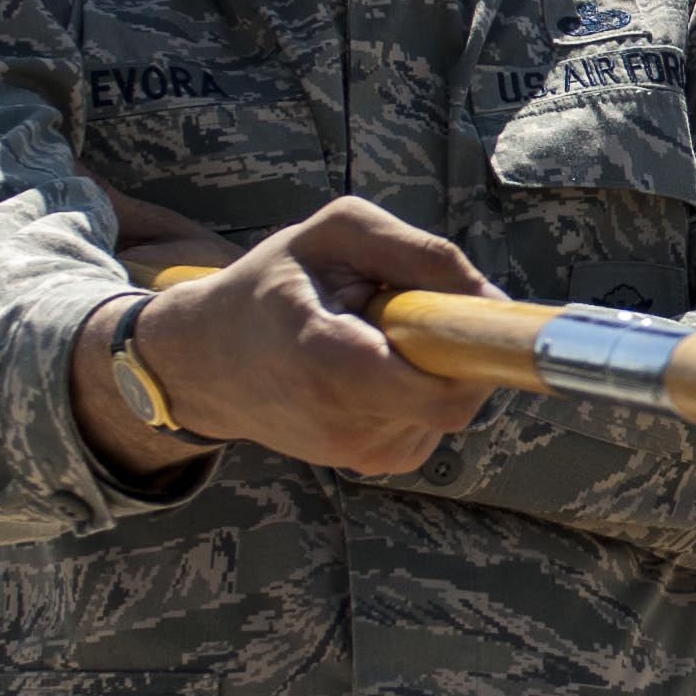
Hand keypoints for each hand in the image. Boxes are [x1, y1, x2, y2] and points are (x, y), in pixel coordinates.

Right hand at [82, 196, 500, 478]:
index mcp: (328, 361)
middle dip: (452, 348)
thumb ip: (416, 251)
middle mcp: (346, 421)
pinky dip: (420, 388)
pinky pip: (433, 420)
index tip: (484, 322)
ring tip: (371, 339)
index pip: (439, 389)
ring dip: (432, 366)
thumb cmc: (271, 286)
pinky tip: (373, 367)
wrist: (207, 362)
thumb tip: (489, 295)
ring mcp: (361, 452)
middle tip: (404, 312)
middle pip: (457, 395)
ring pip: (450, 405)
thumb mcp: (333, 234)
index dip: (474, 355)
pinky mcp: (375, 462)